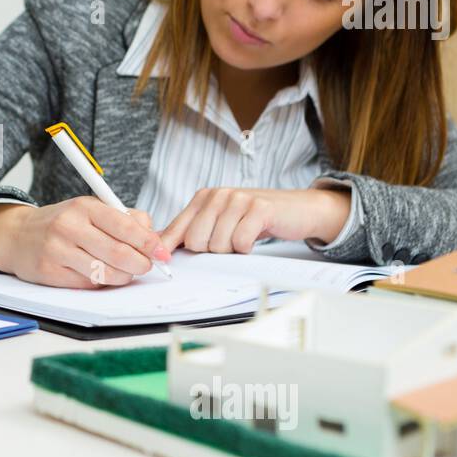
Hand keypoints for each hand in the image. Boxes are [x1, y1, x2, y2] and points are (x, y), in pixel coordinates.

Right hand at [0, 197, 166, 288]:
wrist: (18, 235)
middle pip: (119, 253)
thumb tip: (153, 235)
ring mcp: (58, 250)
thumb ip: (124, 218)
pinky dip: (101, 283)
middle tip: (146, 266)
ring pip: (105, 273)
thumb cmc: (61, 223)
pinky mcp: (50, 272)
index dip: (148, 242)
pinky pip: (88, 284)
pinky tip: (101, 275)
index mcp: (84, 207)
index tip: (161, 252)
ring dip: (123, 277)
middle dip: (141, 264)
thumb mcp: (90, 210)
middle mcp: (69, 226)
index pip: (125, 225)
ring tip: (125, 272)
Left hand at [156, 187, 349, 254]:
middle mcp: (218, 195)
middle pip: (196, 241)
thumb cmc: (255, 218)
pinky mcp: (259, 208)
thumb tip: (161, 246)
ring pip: (218, 244)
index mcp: (203, 198)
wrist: (296, 209)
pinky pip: (240, 242)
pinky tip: (254, 238)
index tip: (163, 261)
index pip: (177, 228)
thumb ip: (193, 230)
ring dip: (232, 250)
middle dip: (211, 251)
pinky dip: (247, 248)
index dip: (169, 248)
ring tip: (242, 238)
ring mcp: (238, 199)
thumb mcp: (221, 220)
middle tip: (228, 243)